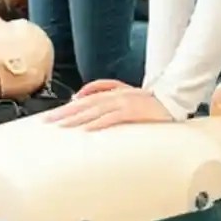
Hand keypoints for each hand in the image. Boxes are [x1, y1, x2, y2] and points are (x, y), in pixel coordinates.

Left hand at [45, 82, 175, 130]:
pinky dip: (98, 123)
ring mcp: (123, 102)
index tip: (53, 115)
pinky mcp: (132, 111)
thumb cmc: (149, 101)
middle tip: (48, 121)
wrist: (172, 100)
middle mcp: (115, 95)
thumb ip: (106, 91)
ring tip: (61, 126)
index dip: (69, 105)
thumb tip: (82, 97)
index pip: (86, 98)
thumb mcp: (126, 92)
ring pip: (94, 110)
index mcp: (114, 92)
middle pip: (84, 103)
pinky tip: (86, 129)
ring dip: (76, 118)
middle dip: (65, 112)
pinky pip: (111, 117)